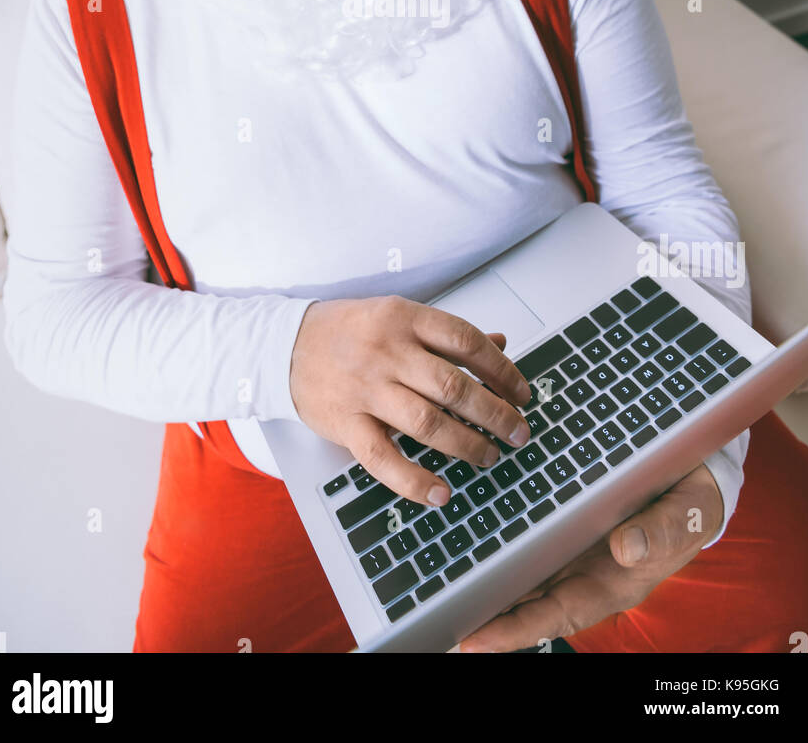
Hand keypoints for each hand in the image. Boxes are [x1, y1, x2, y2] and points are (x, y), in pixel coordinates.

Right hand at [289, 297, 531, 508]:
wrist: (284, 346)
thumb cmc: (348, 331)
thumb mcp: (398, 316)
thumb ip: (447, 334)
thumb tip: (501, 343)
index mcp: (405, 318)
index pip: (467, 341)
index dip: (503, 369)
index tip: (523, 392)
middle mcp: (387, 352)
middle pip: (453, 387)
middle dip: (496, 414)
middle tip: (518, 432)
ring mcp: (366, 389)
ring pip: (427, 423)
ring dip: (467, 445)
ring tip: (490, 456)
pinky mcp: (345, 423)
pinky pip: (384, 458)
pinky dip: (415, 480)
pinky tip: (441, 492)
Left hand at [457, 461, 724, 651]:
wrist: (693, 475)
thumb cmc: (690, 505)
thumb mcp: (686, 516)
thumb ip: (661, 533)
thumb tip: (627, 549)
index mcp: (609, 584)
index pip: (554, 616)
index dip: (514, 632)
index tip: (473, 642)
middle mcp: (581, 571)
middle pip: (524, 601)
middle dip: (480, 612)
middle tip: (433, 617)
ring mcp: (568, 549)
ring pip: (518, 571)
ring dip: (481, 578)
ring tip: (435, 582)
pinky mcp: (561, 521)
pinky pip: (524, 533)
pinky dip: (497, 538)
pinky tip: (467, 530)